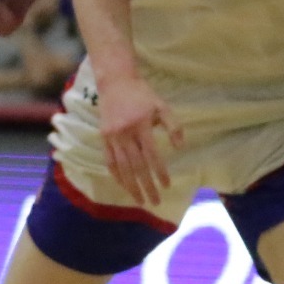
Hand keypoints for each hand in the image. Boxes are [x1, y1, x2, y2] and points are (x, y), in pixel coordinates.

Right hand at [97, 74, 184, 206]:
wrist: (115, 82)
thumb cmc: (142, 94)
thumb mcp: (162, 106)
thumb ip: (173, 126)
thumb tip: (180, 147)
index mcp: (141, 125)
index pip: (151, 155)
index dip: (159, 172)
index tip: (166, 185)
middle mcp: (125, 133)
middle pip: (136, 166)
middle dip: (146, 186)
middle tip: (155, 202)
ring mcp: (112, 137)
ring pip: (121, 167)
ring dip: (131, 186)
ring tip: (139, 200)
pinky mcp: (103, 138)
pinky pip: (109, 161)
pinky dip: (117, 175)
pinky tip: (124, 186)